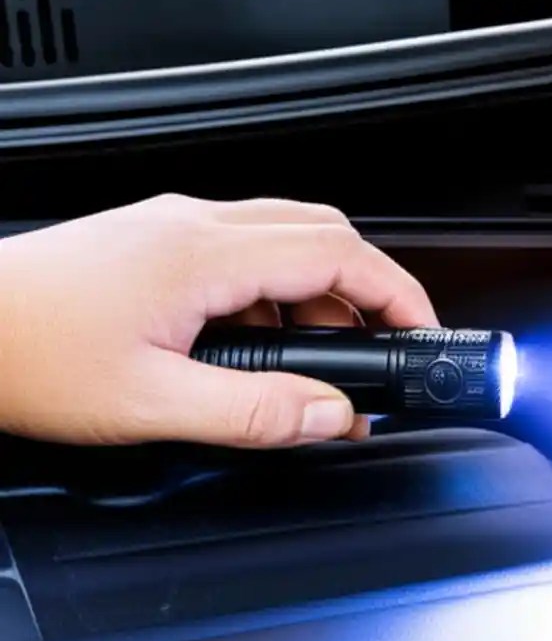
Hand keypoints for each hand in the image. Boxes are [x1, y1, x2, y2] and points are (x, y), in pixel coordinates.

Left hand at [0, 194, 435, 446]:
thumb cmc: (26, 355)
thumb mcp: (150, 403)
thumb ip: (254, 412)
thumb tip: (330, 415)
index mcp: (204, 255)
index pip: (338, 254)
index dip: (396, 292)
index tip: (422, 331)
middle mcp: (195, 224)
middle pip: (323, 232)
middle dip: (368, 290)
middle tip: (382, 348)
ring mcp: (174, 226)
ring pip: (285, 237)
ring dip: (319, 294)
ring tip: (317, 363)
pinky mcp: (157, 239)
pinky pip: (245, 249)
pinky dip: (278, 291)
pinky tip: (260, 344)